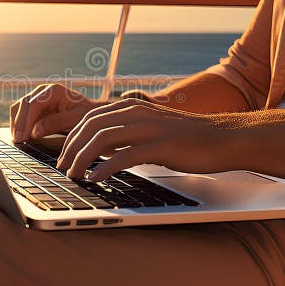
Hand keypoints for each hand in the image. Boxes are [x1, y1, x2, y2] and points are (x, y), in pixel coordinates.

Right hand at [10, 84, 103, 142]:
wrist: (92, 114)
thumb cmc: (87, 115)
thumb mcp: (77, 119)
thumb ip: (58, 122)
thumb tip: (36, 130)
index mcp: (53, 91)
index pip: (33, 104)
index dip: (25, 121)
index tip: (23, 137)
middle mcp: (42, 92)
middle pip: (22, 105)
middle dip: (18, 124)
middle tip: (18, 142)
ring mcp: (37, 99)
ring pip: (18, 109)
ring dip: (16, 125)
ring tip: (18, 142)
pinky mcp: (34, 109)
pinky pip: (21, 116)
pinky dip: (19, 126)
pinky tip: (21, 138)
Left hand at [56, 98, 233, 180]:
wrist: (223, 138)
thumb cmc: (187, 139)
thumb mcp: (150, 130)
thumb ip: (126, 135)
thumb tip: (100, 151)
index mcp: (132, 108)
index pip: (90, 118)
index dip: (71, 136)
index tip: (62, 154)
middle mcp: (137, 113)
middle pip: (91, 126)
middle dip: (70, 148)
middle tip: (61, 167)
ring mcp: (149, 128)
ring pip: (103, 138)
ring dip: (82, 158)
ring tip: (73, 175)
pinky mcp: (160, 145)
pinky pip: (125, 156)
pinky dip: (105, 167)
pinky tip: (95, 178)